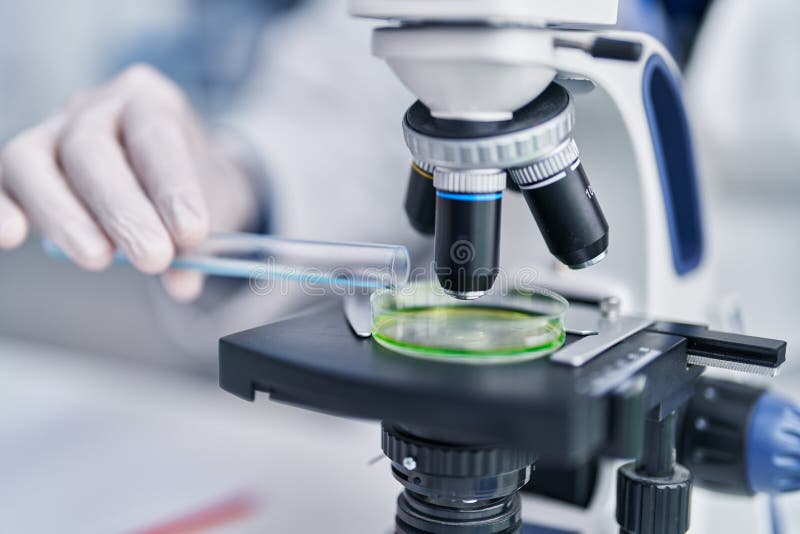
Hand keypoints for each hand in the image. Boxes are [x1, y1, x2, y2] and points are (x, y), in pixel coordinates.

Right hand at [0, 65, 257, 300]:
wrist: (174, 180)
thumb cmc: (187, 192)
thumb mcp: (210, 212)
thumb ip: (198, 247)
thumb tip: (182, 283)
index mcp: (151, 102)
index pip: (156, 134)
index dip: (172, 185)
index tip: (192, 233)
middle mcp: (96, 106)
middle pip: (92, 148)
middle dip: (122, 210)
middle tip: (153, 257)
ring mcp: (51, 130)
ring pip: (33, 160)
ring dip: (64, 216)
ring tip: (98, 259)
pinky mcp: (22, 163)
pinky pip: (0, 182)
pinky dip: (1, 208)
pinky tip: (12, 237)